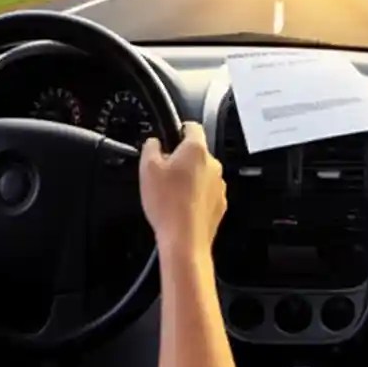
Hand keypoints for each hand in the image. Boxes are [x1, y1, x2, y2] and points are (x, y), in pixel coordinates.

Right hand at [139, 122, 226, 257]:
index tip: (172, 136)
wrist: (184, 240)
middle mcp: (213, 164)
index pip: (192, 126)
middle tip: (163, 173)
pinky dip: (196, 197)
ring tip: (171, 194)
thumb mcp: (147, 168)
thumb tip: (155, 143)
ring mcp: (218, 185)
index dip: (179, 129)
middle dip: (181, 159)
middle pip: (196, 153)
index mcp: (196, 150)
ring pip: (202, 174)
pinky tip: (181, 207)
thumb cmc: (168, 205)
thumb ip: (151, 147)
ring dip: (189, 179)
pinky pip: (206, 193)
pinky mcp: (220, 203)